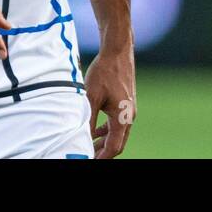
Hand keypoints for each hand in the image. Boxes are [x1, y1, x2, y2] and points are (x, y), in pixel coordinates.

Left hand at [86, 40, 135, 158]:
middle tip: (87, 156)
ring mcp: (129, 110)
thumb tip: (81, 138)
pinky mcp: (126, 103)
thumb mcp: (91, 98)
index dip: (101, 158)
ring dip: (104, 142)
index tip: (89, 161)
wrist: (117, 51)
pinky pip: (117, 124)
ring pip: (118, 134)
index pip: (114, 147)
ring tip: (89, 147)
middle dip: (102, 152)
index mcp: (123, 118)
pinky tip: (96, 130)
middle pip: (118, 143)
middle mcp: (129, 116)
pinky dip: (107, 130)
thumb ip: (87, 120)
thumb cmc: (104, 72)